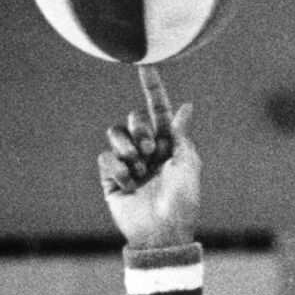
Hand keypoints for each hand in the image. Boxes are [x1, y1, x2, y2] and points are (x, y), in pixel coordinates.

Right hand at [98, 65, 200, 248]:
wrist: (162, 229)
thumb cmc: (183, 199)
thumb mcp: (188, 162)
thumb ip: (181, 133)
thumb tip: (187, 106)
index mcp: (169, 144)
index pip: (158, 109)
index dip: (152, 88)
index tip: (146, 64)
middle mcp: (147, 150)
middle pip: (134, 118)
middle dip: (141, 129)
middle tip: (151, 152)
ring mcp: (128, 162)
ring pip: (116, 133)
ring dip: (128, 148)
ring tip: (139, 169)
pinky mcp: (111, 177)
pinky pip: (106, 157)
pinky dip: (118, 169)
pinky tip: (129, 185)